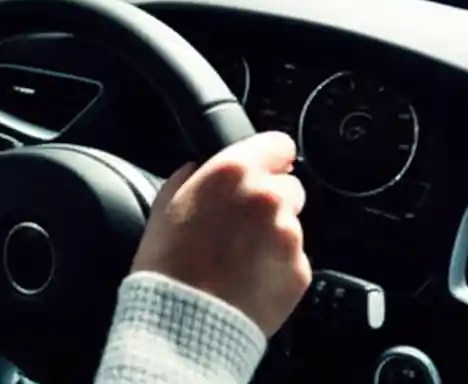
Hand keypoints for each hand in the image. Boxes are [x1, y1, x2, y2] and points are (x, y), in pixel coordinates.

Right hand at [131, 131, 310, 335]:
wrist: (183, 323)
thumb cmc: (168, 265)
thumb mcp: (167, 203)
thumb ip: (195, 175)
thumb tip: (205, 167)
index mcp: (235, 172)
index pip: (279, 144)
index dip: (269, 158)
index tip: (264, 168)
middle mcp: (268, 197)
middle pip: (288, 187)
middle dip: (270, 201)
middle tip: (241, 225)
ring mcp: (288, 235)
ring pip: (291, 224)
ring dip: (273, 234)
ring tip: (240, 258)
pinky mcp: (300, 270)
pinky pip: (293, 258)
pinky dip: (277, 266)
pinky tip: (249, 278)